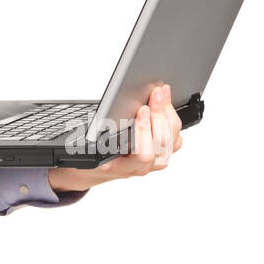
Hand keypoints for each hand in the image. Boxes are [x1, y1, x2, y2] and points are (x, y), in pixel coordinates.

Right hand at [48, 82, 183, 192]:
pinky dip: (172, 120)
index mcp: (124, 168)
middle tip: (155, 94)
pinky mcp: (162, 153)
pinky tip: (165, 105)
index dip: (145, 130)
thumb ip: (98, 138)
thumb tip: (107, 116)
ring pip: (173, 140)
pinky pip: (176, 139)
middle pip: (162, 143)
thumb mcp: (87, 148)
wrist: (98, 169)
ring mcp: (155, 161)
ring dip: (168, 115)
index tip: (141, 109)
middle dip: (159, 114)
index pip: (144, 154)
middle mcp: (143, 167)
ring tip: (161, 95)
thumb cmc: (93, 158)